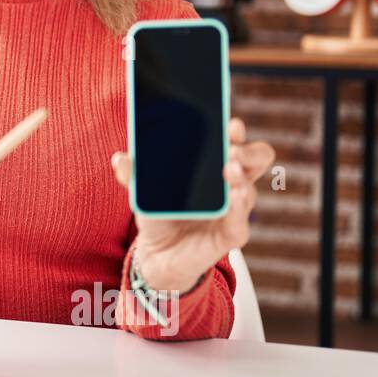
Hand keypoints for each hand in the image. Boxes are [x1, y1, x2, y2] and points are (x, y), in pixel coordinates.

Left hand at [110, 117, 275, 292]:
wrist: (157, 253)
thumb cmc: (159, 211)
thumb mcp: (143, 189)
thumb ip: (133, 174)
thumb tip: (120, 159)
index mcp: (215, 164)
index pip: (236, 140)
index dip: (236, 130)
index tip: (229, 124)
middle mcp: (230, 184)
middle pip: (258, 159)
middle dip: (249, 150)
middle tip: (232, 147)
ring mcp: (233, 210)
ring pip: (249, 190)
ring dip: (240, 177)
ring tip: (228, 168)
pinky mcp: (230, 235)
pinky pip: (240, 223)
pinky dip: (238, 209)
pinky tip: (233, 198)